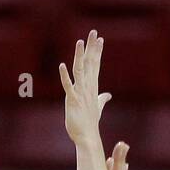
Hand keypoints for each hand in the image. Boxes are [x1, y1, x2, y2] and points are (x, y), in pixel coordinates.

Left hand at [59, 30, 111, 145]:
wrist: (87, 137)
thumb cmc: (90, 123)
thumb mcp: (97, 108)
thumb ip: (102, 99)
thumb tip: (108, 95)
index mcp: (92, 87)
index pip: (95, 66)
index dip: (97, 52)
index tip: (99, 38)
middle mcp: (87, 87)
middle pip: (90, 63)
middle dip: (92, 48)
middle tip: (94, 32)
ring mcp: (80, 93)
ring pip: (80, 70)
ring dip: (80, 56)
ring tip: (80, 42)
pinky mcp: (72, 101)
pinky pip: (68, 87)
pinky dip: (64, 76)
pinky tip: (61, 66)